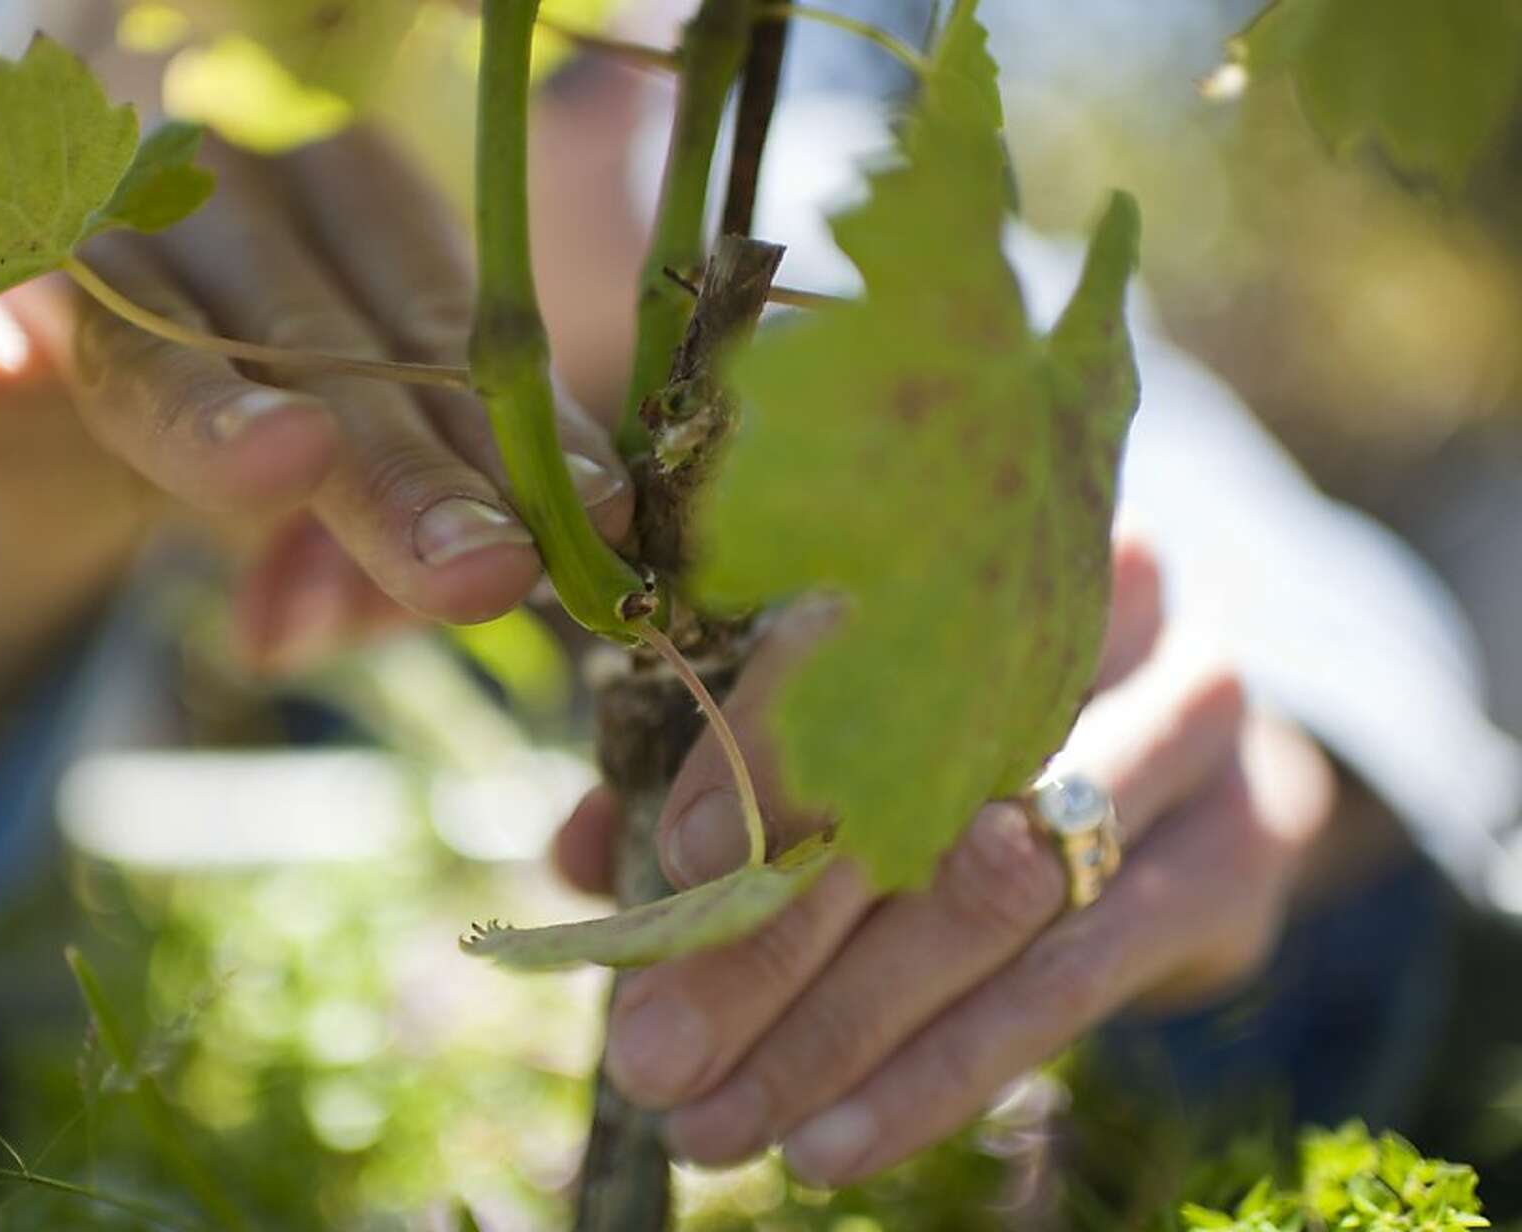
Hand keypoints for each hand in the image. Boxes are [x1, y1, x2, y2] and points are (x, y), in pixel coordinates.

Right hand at [0, 128, 631, 782]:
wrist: (14, 296)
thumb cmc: (216, 358)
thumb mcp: (317, 427)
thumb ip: (380, 513)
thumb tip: (427, 610)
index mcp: (320, 183)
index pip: (424, 303)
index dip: (495, 422)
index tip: (579, 519)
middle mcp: (195, 171)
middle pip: (307, 328)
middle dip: (395, 464)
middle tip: (481, 570)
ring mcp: (50, 217)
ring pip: (138, 326)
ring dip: (204, 409)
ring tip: (284, 466)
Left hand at [552, 541, 1333, 1184]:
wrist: (1197, 754)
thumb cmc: (977, 716)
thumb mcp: (854, 707)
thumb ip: (727, 767)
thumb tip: (576, 860)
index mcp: (987, 540)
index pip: (865, 635)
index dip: (760, 754)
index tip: (667, 866)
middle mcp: (1107, 607)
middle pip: (915, 788)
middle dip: (767, 940)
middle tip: (651, 1053)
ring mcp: (1189, 730)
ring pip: (988, 898)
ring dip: (837, 1032)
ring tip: (718, 1125)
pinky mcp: (1233, 857)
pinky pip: (1070, 983)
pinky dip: (939, 1073)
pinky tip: (836, 1142)